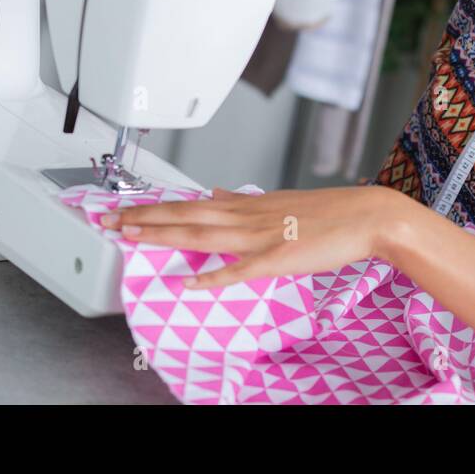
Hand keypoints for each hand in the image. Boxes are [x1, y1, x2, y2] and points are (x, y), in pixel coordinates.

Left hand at [97, 185, 410, 289]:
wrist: (368, 215)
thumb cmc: (330, 212)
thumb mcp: (280, 199)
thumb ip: (244, 200)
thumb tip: (217, 192)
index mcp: (248, 204)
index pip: (190, 204)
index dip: (154, 207)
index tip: (123, 209)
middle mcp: (247, 215)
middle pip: (185, 215)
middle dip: (142, 218)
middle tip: (106, 220)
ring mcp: (260, 236)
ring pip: (201, 234)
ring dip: (162, 235)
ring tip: (128, 236)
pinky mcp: (278, 258)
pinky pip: (238, 270)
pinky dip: (211, 276)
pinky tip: (187, 281)